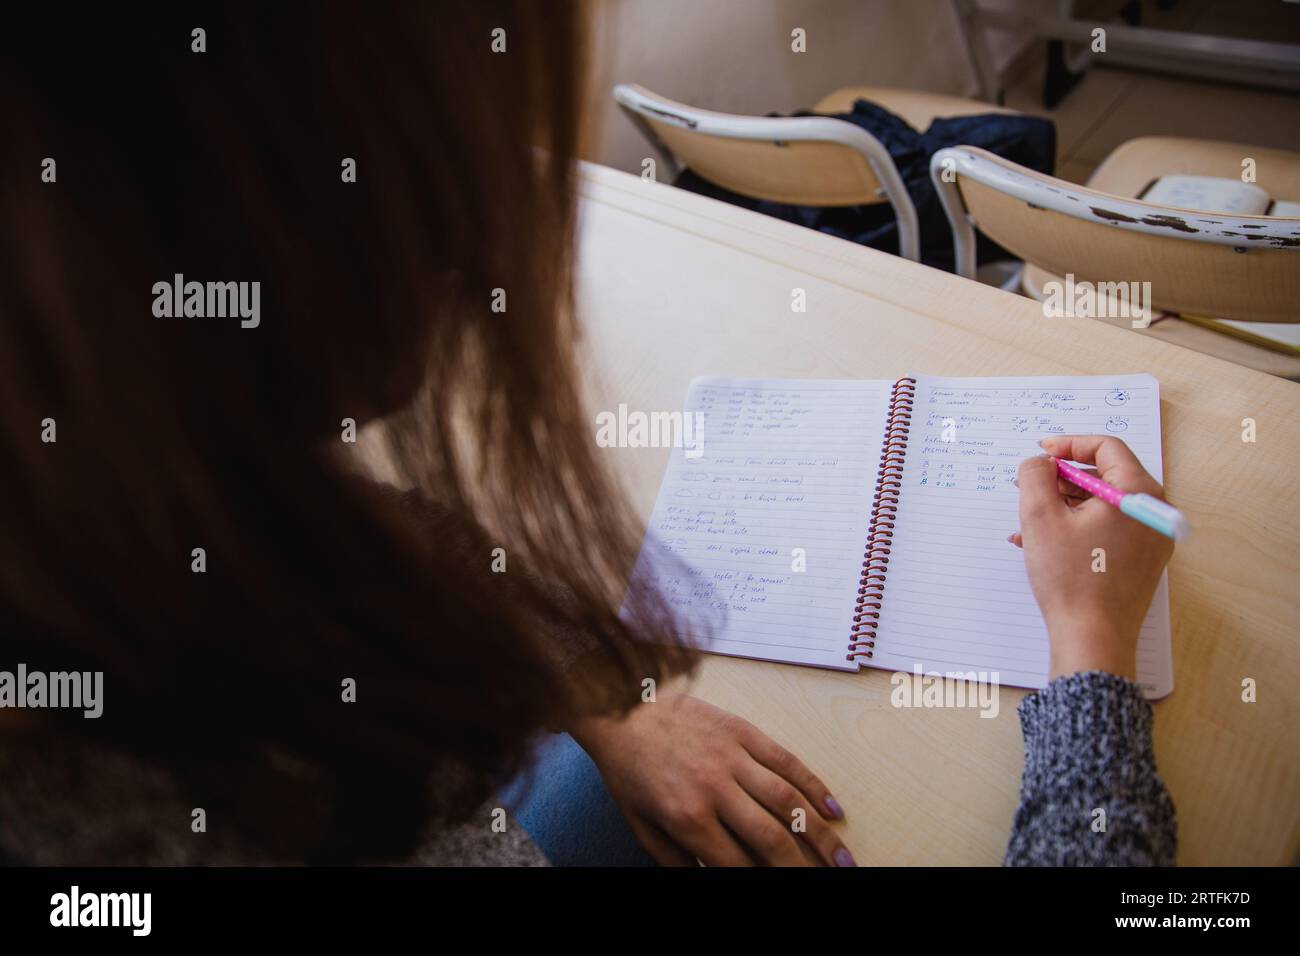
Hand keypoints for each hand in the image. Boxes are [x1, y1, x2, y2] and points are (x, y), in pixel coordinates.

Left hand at [571, 693, 852, 865]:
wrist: (619, 710)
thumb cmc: (629, 771)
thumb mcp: (641, 826)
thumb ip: (676, 862)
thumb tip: (707, 880)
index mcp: (687, 817)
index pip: (738, 865)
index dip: (764, 881)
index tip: (783, 889)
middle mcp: (714, 788)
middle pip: (771, 838)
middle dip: (801, 867)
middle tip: (828, 881)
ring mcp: (731, 756)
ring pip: (787, 800)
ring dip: (821, 833)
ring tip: (844, 858)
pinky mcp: (741, 731)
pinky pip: (785, 759)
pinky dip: (813, 784)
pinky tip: (834, 808)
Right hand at [1011, 435, 1173, 680]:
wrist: (1092, 638)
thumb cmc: (1072, 579)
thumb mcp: (1041, 516)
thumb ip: (1035, 475)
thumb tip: (1039, 463)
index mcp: (1138, 494)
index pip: (1106, 448)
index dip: (1068, 444)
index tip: (1041, 453)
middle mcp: (1153, 513)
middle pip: (1105, 476)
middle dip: (1062, 479)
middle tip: (1031, 487)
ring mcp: (1150, 540)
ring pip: (1103, 505)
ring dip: (1064, 506)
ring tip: (1027, 521)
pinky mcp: (1140, 562)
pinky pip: (1107, 530)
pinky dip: (1076, 528)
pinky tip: (1042, 543)